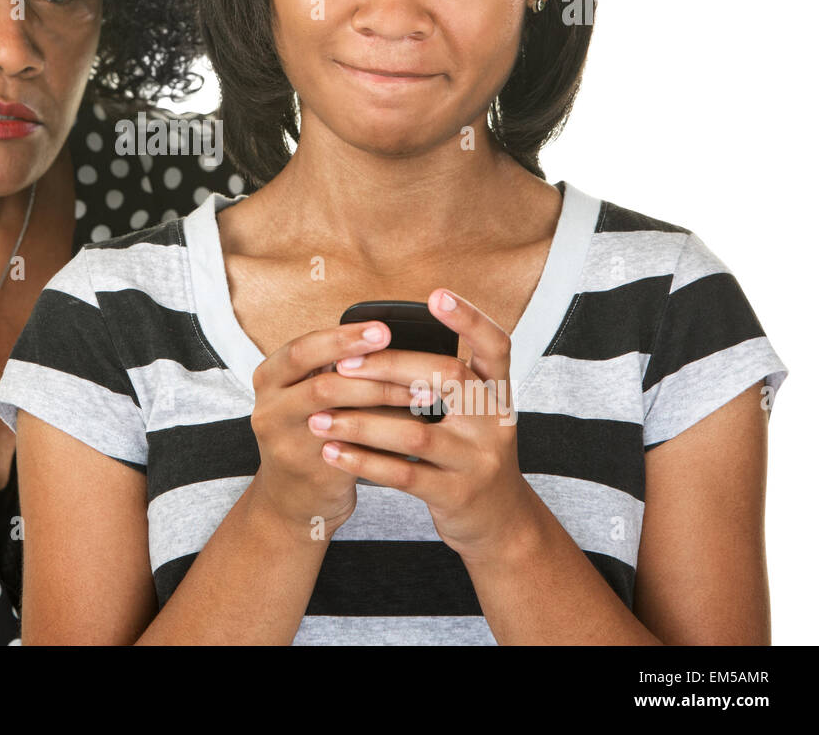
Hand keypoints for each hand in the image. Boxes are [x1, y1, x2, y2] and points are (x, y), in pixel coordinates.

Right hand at [249, 321, 415, 539]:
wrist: (291, 497)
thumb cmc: (309, 431)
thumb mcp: (305, 393)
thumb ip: (333, 368)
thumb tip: (391, 339)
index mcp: (269, 378)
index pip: (302, 349)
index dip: (342, 338)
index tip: (381, 329)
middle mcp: (269, 408)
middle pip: (318, 380)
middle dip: (366, 367)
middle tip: (406, 358)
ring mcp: (286, 442)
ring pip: (335, 412)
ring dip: (381, 396)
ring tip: (421, 391)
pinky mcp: (310, 470)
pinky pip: (352, 445)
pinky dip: (384, 430)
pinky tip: (413, 423)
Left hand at [306, 288, 538, 563]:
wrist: (502, 524)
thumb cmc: (471, 454)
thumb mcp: (475, 414)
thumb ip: (445, 381)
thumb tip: (379, 341)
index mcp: (499, 393)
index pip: (496, 345)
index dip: (470, 319)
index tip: (435, 295)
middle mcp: (495, 421)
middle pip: (447, 377)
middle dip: (390, 365)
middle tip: (342, 364)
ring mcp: (478, 460)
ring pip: (414, 431)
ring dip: (359, 422)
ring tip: (318, 418)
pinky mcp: (457, 495)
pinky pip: (403, 473)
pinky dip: (363, 461)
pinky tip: (332, 452)